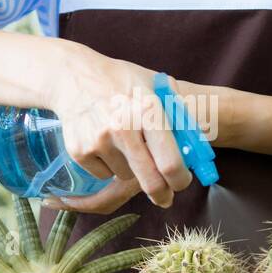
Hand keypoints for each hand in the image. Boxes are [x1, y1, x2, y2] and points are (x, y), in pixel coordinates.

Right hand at [46, 43, 192, 208]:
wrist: (74, 75)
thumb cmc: (122, 81)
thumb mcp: (155, 87)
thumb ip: (178, 117)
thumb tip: (197, 153)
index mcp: (148, 110)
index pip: (170, 162)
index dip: (180, 180)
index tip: (182, 182)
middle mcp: (123, 127)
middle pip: (150, 181)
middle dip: (161, 194)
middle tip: (165, 197)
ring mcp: (98, 140)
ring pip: (125, 176)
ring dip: (130, 167)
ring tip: (122, 140)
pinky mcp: (79, 150)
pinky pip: (103, 173)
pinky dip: (107, 163)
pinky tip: (102, 140)